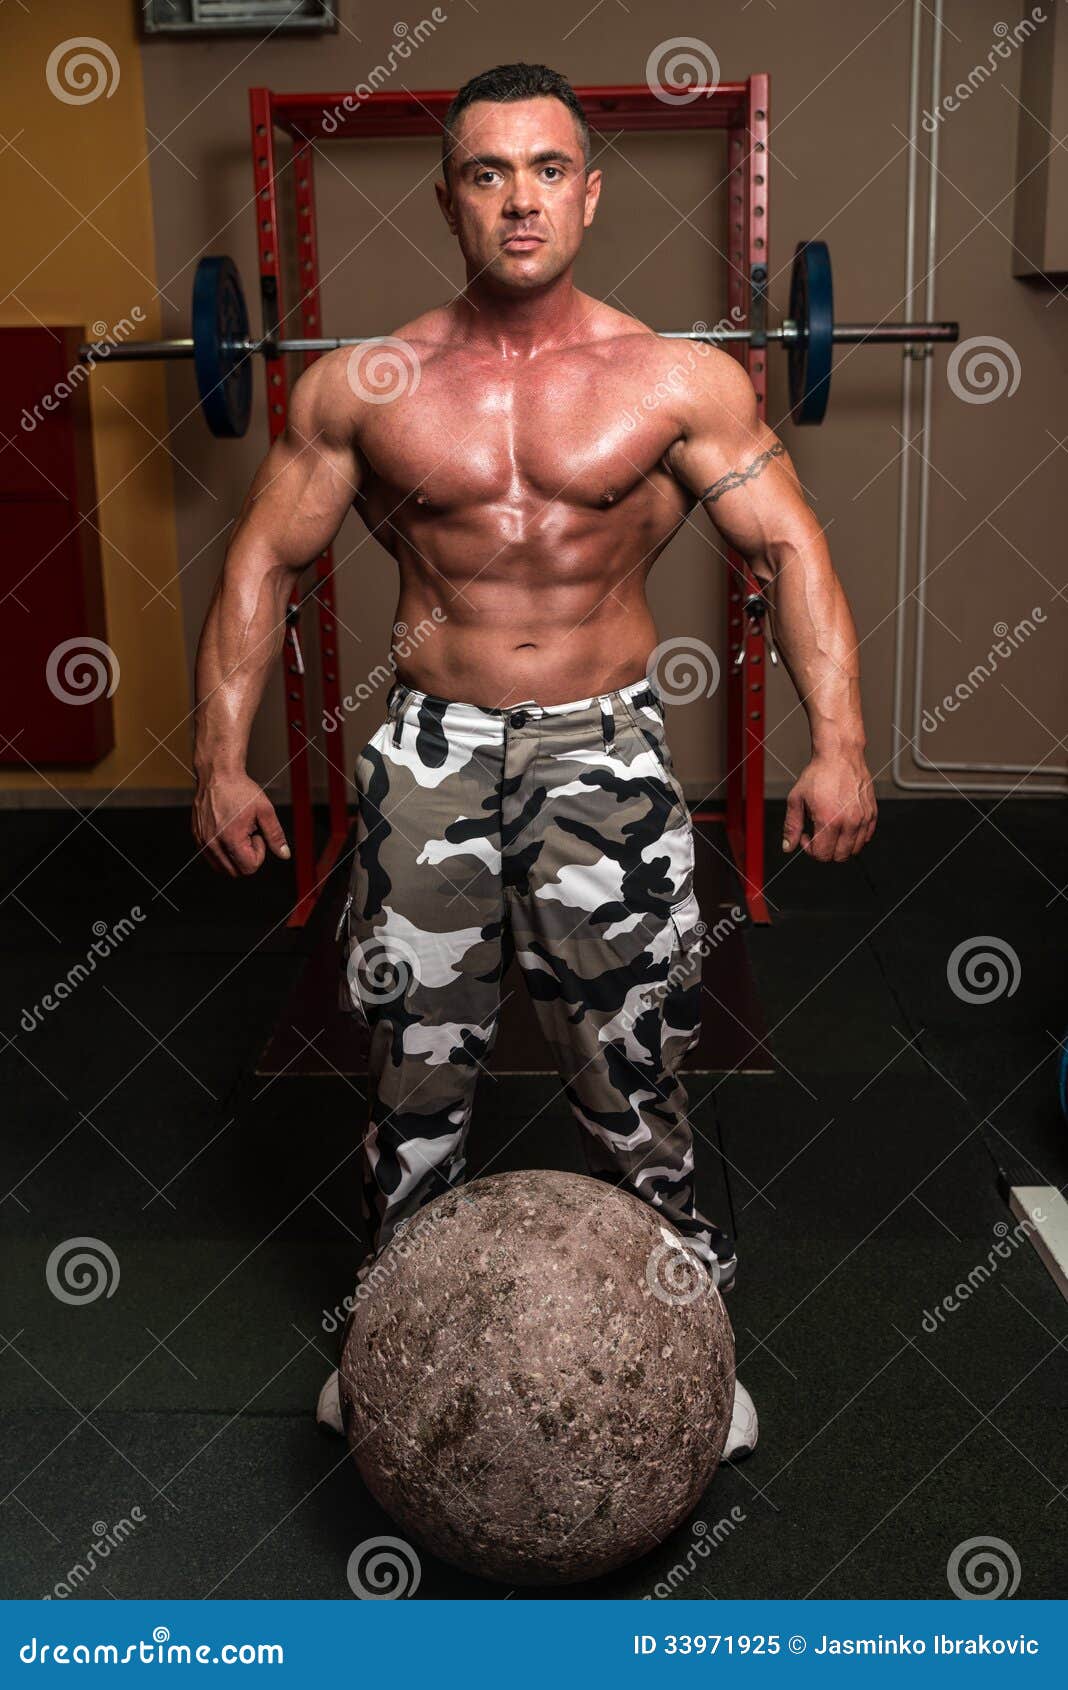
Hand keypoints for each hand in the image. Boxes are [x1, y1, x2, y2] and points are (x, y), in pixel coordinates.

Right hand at [192, 770, 290, 877]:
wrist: (217, 774)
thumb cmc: (240, 790)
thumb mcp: (265, 811)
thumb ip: (275, 835)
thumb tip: (284, 855)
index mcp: (230, 839)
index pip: (249, 868)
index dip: (259, 853)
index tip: (257, 834)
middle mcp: (213, 843)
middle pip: (235, 872)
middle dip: (246, 857)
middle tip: (248, 834)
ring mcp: (202, 841)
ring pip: (221, 867)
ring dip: (234, 855)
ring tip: (238, 832)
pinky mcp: (197, 836)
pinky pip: (211, 857)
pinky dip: (222, 850)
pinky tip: (228, 830)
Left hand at [782, 748, 876, 862]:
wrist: (840, 755)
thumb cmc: (819, 774)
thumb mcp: (796, 799)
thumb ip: (791, 826)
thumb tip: (788, 846)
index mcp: (828, 820)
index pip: (822, 855)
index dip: (809, 850)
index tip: (806, 836)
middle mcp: (848, 821)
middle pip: (839, 856)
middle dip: (825, 850)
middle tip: (816, 834)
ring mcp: (862, 818)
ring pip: (854, 850)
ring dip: (840, 845)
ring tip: (830, 829)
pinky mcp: (872, 813)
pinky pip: (866, 837)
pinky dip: (854, 837)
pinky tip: (843, 825)